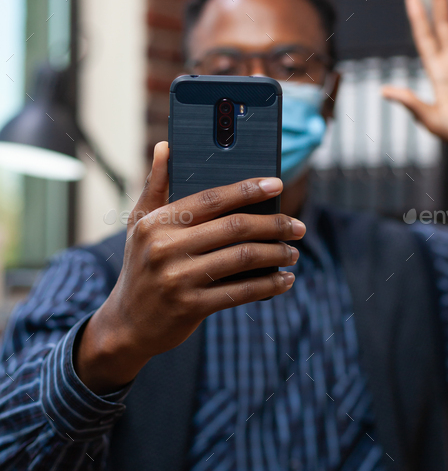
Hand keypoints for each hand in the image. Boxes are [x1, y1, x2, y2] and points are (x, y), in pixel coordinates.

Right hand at [76, 142, 304, 393]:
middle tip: (298, 227)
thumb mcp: (139, 225)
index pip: (211, 198)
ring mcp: (177, 279)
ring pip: (243, 259)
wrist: (126, 324)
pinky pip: (240, 292)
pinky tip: (284, 280)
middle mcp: (164, 247)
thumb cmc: (141, 266)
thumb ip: (155, 186)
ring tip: (293, 252)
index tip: (277, 185)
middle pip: (234, 228)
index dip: (248, 190)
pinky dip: (268, 285)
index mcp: (155, 222)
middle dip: (274, 226)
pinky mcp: (190, 307)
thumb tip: (166, 146)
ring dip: (276, 254)